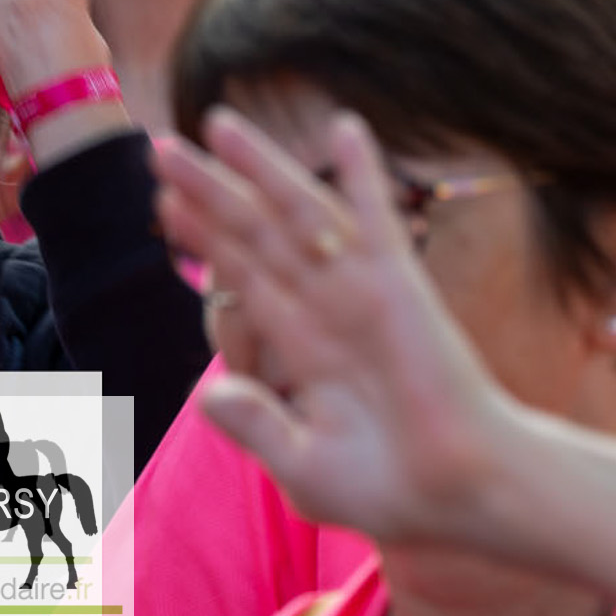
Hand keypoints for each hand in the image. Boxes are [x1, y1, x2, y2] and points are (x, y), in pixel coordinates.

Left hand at [154, 107, 518, 546]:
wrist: (453, 491)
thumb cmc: (390, 488)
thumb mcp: (302, 466)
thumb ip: (255, 424)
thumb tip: (210, 390)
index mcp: (301, 350)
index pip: (241, 279)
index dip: (202, 240)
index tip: (163, 203)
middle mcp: (325, 309)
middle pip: (254, 236)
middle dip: (210, 192)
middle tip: (162, 147)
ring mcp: (360, 293)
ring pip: (298, 217)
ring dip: (261, 169)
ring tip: (217, 124)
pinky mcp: (399, 287)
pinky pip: (374, 221)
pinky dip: (361, 174)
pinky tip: (345, 128)